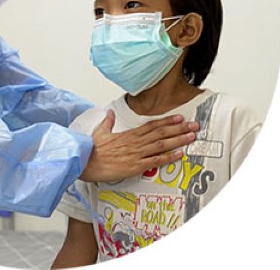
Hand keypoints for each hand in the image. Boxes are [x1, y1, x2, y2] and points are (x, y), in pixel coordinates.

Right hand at [80, 110, 198, 181]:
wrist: (86, 160)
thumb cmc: (92, 149)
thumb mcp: (100, 131)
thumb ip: (108, 122)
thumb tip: (109, 113)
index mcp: (128, 134)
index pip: (152, 125)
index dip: (167, 121)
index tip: (179, 117)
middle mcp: (135, 142)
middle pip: (161, 133)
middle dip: (179, 128)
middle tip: (194, 125)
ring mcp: (136, 154)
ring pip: (161, 145)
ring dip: (178, 140)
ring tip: (191, 137)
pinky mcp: (135, 166)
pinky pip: (155, 161)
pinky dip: (168, 157)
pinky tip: (179, 154)